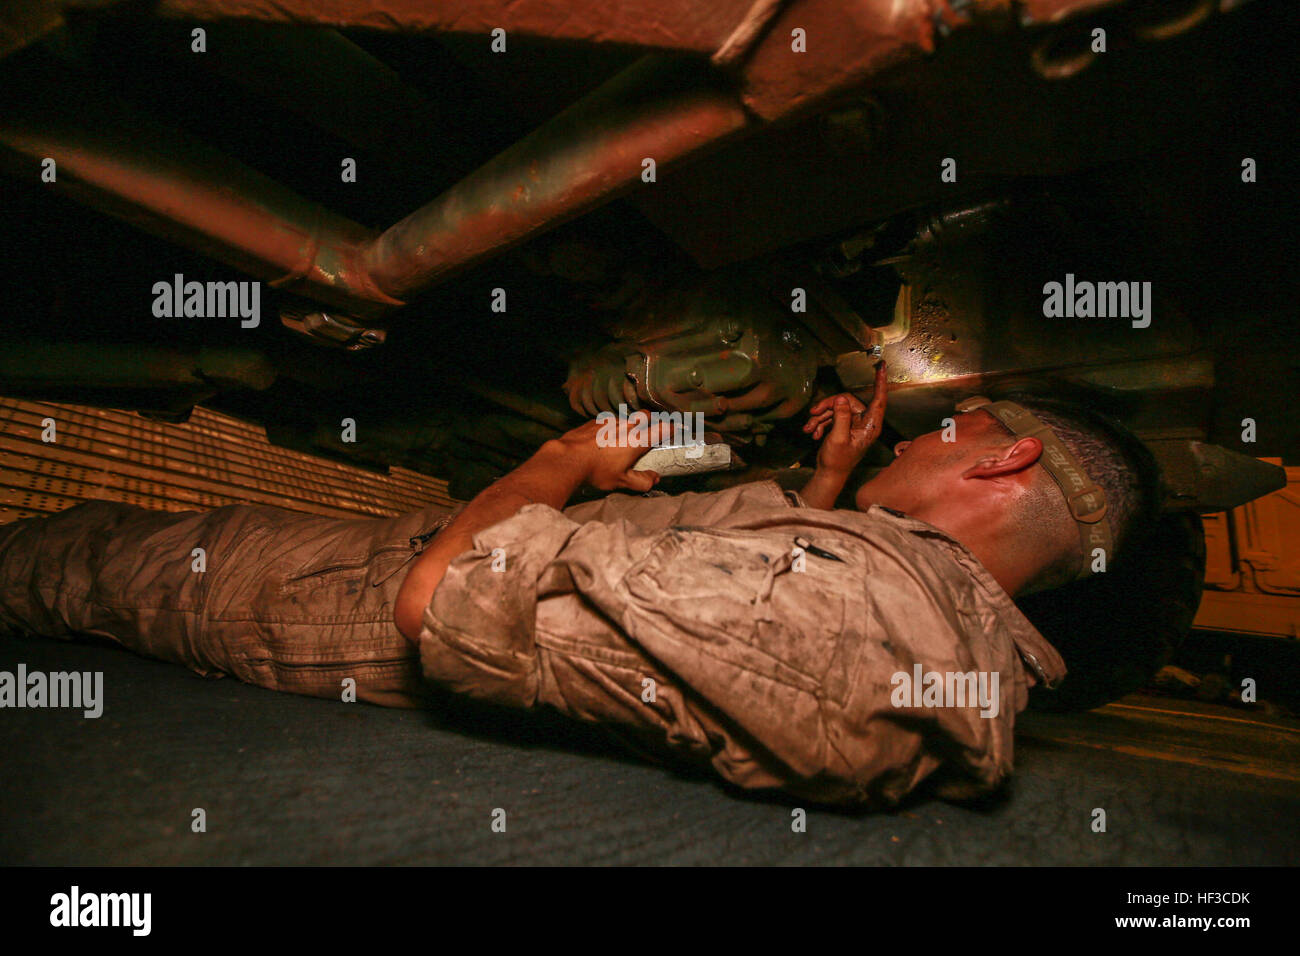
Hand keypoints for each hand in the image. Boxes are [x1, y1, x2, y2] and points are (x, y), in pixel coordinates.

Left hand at [545, 410, 672, 491]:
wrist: (568, 458)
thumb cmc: (597, 471)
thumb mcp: (622, 482)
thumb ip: (641, 481)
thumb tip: (654, 479)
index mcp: (637, 440)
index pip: (662, 429)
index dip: (672, 427)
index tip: (677, 427)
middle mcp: (627, 426)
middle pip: (646, 415)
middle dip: (651, 420)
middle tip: (650, 431)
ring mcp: (609, 421)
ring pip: (626, 417)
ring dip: (630, 424)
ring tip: (624, 437)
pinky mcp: (594, 421)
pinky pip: (608, 421)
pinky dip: (611, 427)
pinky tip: (603, 439)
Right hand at [803, 361, 887, 476]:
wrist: (829, 474)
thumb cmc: (838, 461)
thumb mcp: (839, 438)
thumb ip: (841, 417)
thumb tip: (841, 398)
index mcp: (870, 425)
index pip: (879, 399)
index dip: (880, 382)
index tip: (882, 366)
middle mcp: (864, 422)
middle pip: (847, 401)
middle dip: (828, 406)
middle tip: (813, 413)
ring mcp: (854, 424)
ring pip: (837, 408)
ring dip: (820, 417)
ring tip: (809, 428)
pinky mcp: (844, 426)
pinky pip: (832, 416)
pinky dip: (821, 423)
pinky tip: (813, 433)